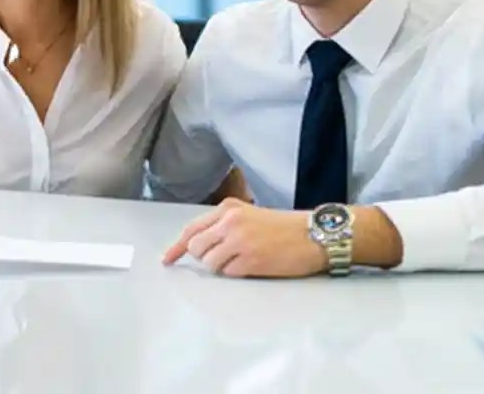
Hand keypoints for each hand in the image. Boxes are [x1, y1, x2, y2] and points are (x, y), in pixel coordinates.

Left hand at [162, 198, 326, 277]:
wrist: (315, 234)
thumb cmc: (285, 228)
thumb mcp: (250, 216)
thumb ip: (224, 226)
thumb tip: (201, 245)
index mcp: (228, 209)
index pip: (191, 229)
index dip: (177, 247)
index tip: (167, 259)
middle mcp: (229, 222)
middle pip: (196, 248)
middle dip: (205, 258)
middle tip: (225, 259)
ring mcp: (239, 241)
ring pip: (210, 264)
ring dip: (223, 267)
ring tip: (245, 260)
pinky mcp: (250, 260)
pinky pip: (229, 274)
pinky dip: (238, 274)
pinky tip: (256, 265)